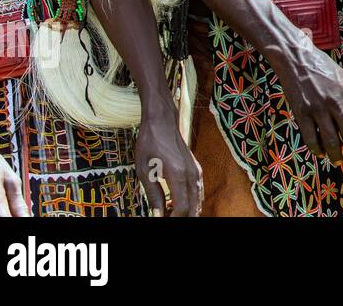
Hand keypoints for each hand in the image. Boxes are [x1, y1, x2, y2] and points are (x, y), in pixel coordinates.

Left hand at [135, 101, 202, 216]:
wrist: (162, 121)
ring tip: (167, 213)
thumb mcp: (144, 171)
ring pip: (198, 201)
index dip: (173, 219)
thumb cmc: (150, 143)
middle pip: (194, 208)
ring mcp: (197, 172)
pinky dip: (189, 203)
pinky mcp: (196, 169)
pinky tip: (173, 203)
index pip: (183, 208)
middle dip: (181, 217)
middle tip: (165, 217)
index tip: (162, 220)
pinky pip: (197, 193)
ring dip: (186, 211)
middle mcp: (192, 175)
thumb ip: (153, 195)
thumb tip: (157, 216)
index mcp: (179, 175)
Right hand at [272, 36, 342, 163]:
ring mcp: (318, 108)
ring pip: (332, 141)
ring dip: (337, 156)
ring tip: (340, 161)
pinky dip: (318, 150)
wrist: (297, 59)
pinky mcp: (302, 113)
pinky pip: (311, 139)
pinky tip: (321, 153)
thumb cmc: (325, 70)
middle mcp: (337, 101)